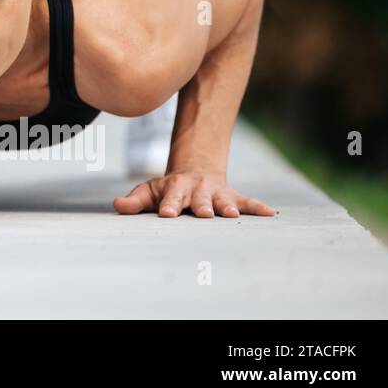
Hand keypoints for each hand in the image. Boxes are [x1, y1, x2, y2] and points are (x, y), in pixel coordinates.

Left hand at [113, 169, 276, 217]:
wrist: (195, 172)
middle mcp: (198, 190)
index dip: (170, 206)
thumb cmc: (169, 189)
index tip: (167, 215)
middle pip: (199, 199)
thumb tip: (117, 205)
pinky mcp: (234, 197)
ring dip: (227, 207)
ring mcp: (217, 193)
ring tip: (230, 214)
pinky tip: (270, 214)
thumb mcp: (150, 192)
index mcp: (176, 188)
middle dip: (201, 207)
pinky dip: (258, 208)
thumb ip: (135, 200)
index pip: (171, 198)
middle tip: (204, 215)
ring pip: (223, 200)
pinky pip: (248, 202)